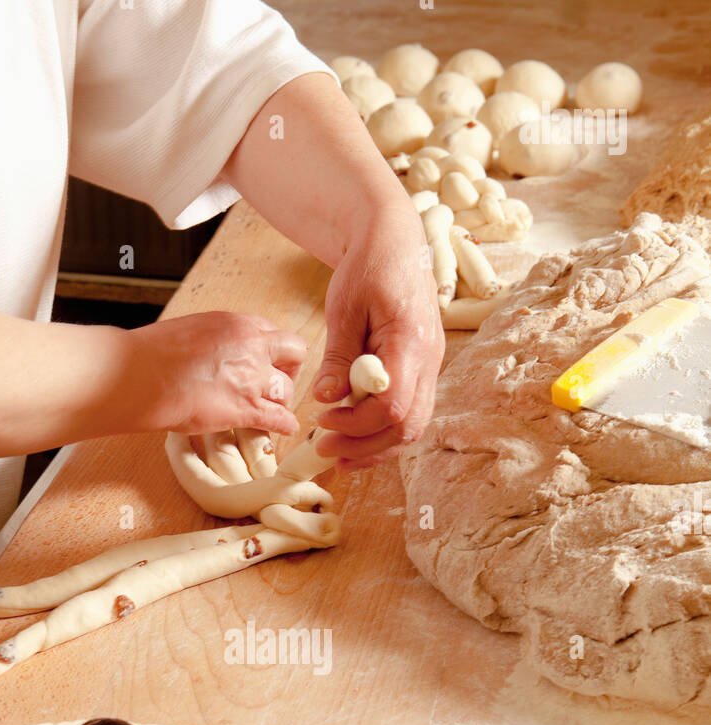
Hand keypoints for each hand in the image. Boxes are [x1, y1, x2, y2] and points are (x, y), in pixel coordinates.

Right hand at [129, 311, 305, 436]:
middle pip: (294, 355)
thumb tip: (222, 353)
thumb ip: (219, 340)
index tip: (268, 362)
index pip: (275, 333)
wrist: (138, 376)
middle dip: (289, 371)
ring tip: (273, 410)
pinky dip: (284, 425)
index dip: (274, 351)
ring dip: (282, 401)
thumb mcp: (195, 330)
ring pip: (288, 390)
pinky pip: (280, 419)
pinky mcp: (244, 409)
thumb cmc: (154, 354)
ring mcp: (251, 378)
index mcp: (238, 323)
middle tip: (277, 385)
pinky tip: (283, 429)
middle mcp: (252, 346)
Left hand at [311, 212, 443, 469]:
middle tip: (325, 449)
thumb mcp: (344, 308)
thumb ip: (338, 356)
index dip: (357, 422)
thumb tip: (325, 399)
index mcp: (411, 341)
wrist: (394, 241)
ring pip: (414, 427)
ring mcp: (431, 367)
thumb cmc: (368, 267)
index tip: (322, 420)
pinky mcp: (423, 370)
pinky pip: (411, 414)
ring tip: (340, 455)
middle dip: (365, 445)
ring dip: (377, 448)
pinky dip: (385, 434)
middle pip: (408, 425)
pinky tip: (357, 439)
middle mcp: (430, 359)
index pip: (392, 404)